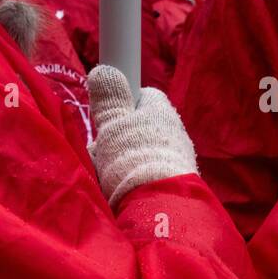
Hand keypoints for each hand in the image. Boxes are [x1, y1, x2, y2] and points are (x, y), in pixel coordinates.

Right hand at [86, 65, 196, 206]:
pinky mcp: (175, 184)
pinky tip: (120, 192)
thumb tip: (104, 71)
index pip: (142, 96)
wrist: (160, 206)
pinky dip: (132, 181)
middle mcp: (174, 131)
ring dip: (121, 162)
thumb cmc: (134, 157)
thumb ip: (108, 100)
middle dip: (116, 139)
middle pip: (137, 128)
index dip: (122, 104)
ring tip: (107, 176)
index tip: (106, 118)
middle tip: (100, 152)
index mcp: (161, 110)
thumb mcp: (113, 124)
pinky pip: (145, 175)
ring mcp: (176, 159)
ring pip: (138, 154)